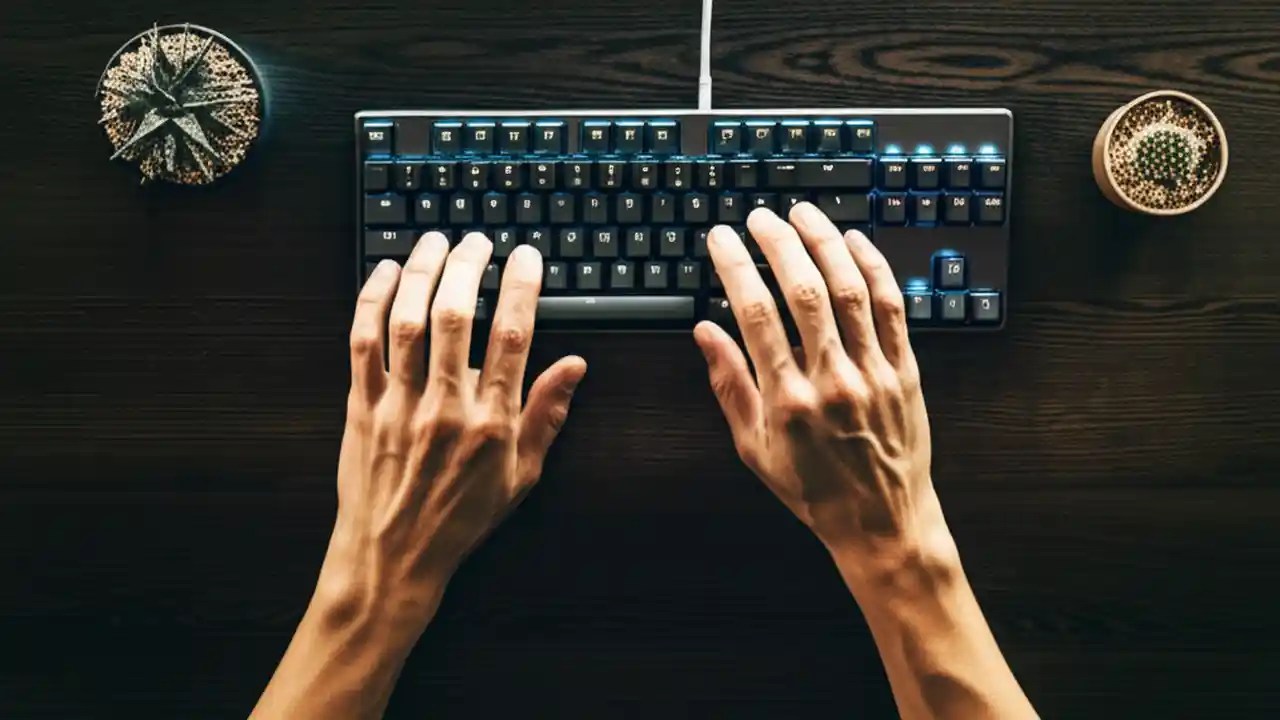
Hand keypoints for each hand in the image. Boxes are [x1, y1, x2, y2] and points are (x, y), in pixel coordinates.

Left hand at [321, 232, 586, 633]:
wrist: (392, 557)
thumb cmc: (459, 519)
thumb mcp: (522, 476)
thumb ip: (548, 416)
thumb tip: (575, 366)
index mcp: (492, 423)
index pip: (513, 338)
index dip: (521, 288)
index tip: (526, 258)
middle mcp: (446, 407)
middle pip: (458, 316)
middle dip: (469, 266)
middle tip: (478, 240)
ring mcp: (400, 404)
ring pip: (409, 321)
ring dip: (423, 272)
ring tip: (436, 242)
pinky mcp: (362, 406)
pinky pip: (363, 342)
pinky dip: (372, 301)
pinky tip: (387, 273)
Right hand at [695, 204, 955, 591]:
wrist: (882, 522)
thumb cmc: (814, 489)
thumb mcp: (753, 448)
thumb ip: (729, 385)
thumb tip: (705, 331)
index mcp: (787, 400)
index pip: (755, 314)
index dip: (736, 267)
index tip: (723, 240)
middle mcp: (831, 380)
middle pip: (804, 292)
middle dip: (778, 244)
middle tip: (760, 218)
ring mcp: (873, 372)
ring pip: (850, 291)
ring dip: (825, 243)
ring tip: (802, 214)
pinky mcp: (905, 370)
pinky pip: (892, 308)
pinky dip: (874, 268)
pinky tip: (854, 241)